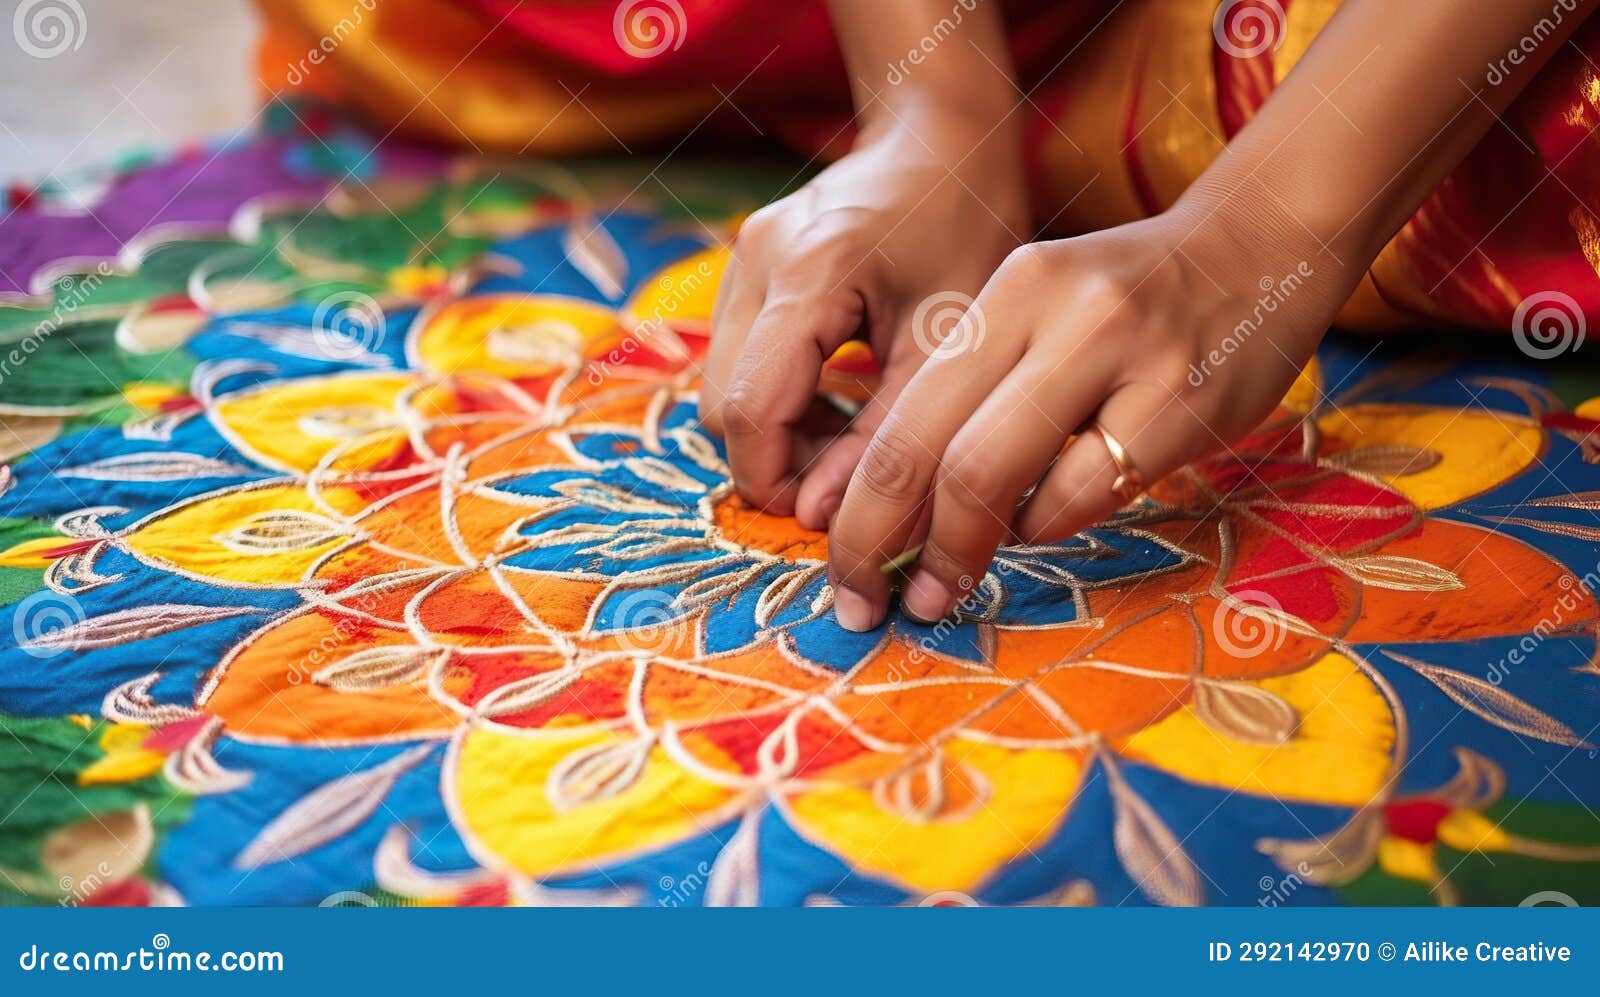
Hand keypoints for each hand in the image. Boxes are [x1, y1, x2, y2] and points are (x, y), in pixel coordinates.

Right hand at [697, 109, 1024, 529]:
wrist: (943, 137)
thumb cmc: (968, 227)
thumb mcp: (949, 343)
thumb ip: (885, 437)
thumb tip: (817, 518)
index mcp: (811, 270)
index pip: (751, 409)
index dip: (776, 478)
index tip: (830, 514)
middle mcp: (757, 257)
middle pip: (722, 405)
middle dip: (775, 459)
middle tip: (851, 476)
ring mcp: (740, 256)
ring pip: (721, 386)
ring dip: (776, 430)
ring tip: (851, 436)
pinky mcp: (744, 264)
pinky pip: (736, 358)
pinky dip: (777, 397)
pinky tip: (836, 399)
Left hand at [824, 208, 1349, 630]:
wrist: (1264, 247)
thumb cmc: (1132, 302)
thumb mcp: (1040, 314)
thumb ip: (972, 395)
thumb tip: (892, 517)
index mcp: (1007, 291)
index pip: (904, 417)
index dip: (860, 512)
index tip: (843, 570)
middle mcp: (1055, 314)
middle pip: (938, 455)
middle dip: (886, 546)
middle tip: (871, 606)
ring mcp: (1123, 357)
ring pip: (1000, 480)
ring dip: (966, 547)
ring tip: (954, 576)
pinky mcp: (1180, 405)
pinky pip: (1084, 495)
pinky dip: (1047, 524)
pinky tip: (1049, 515)